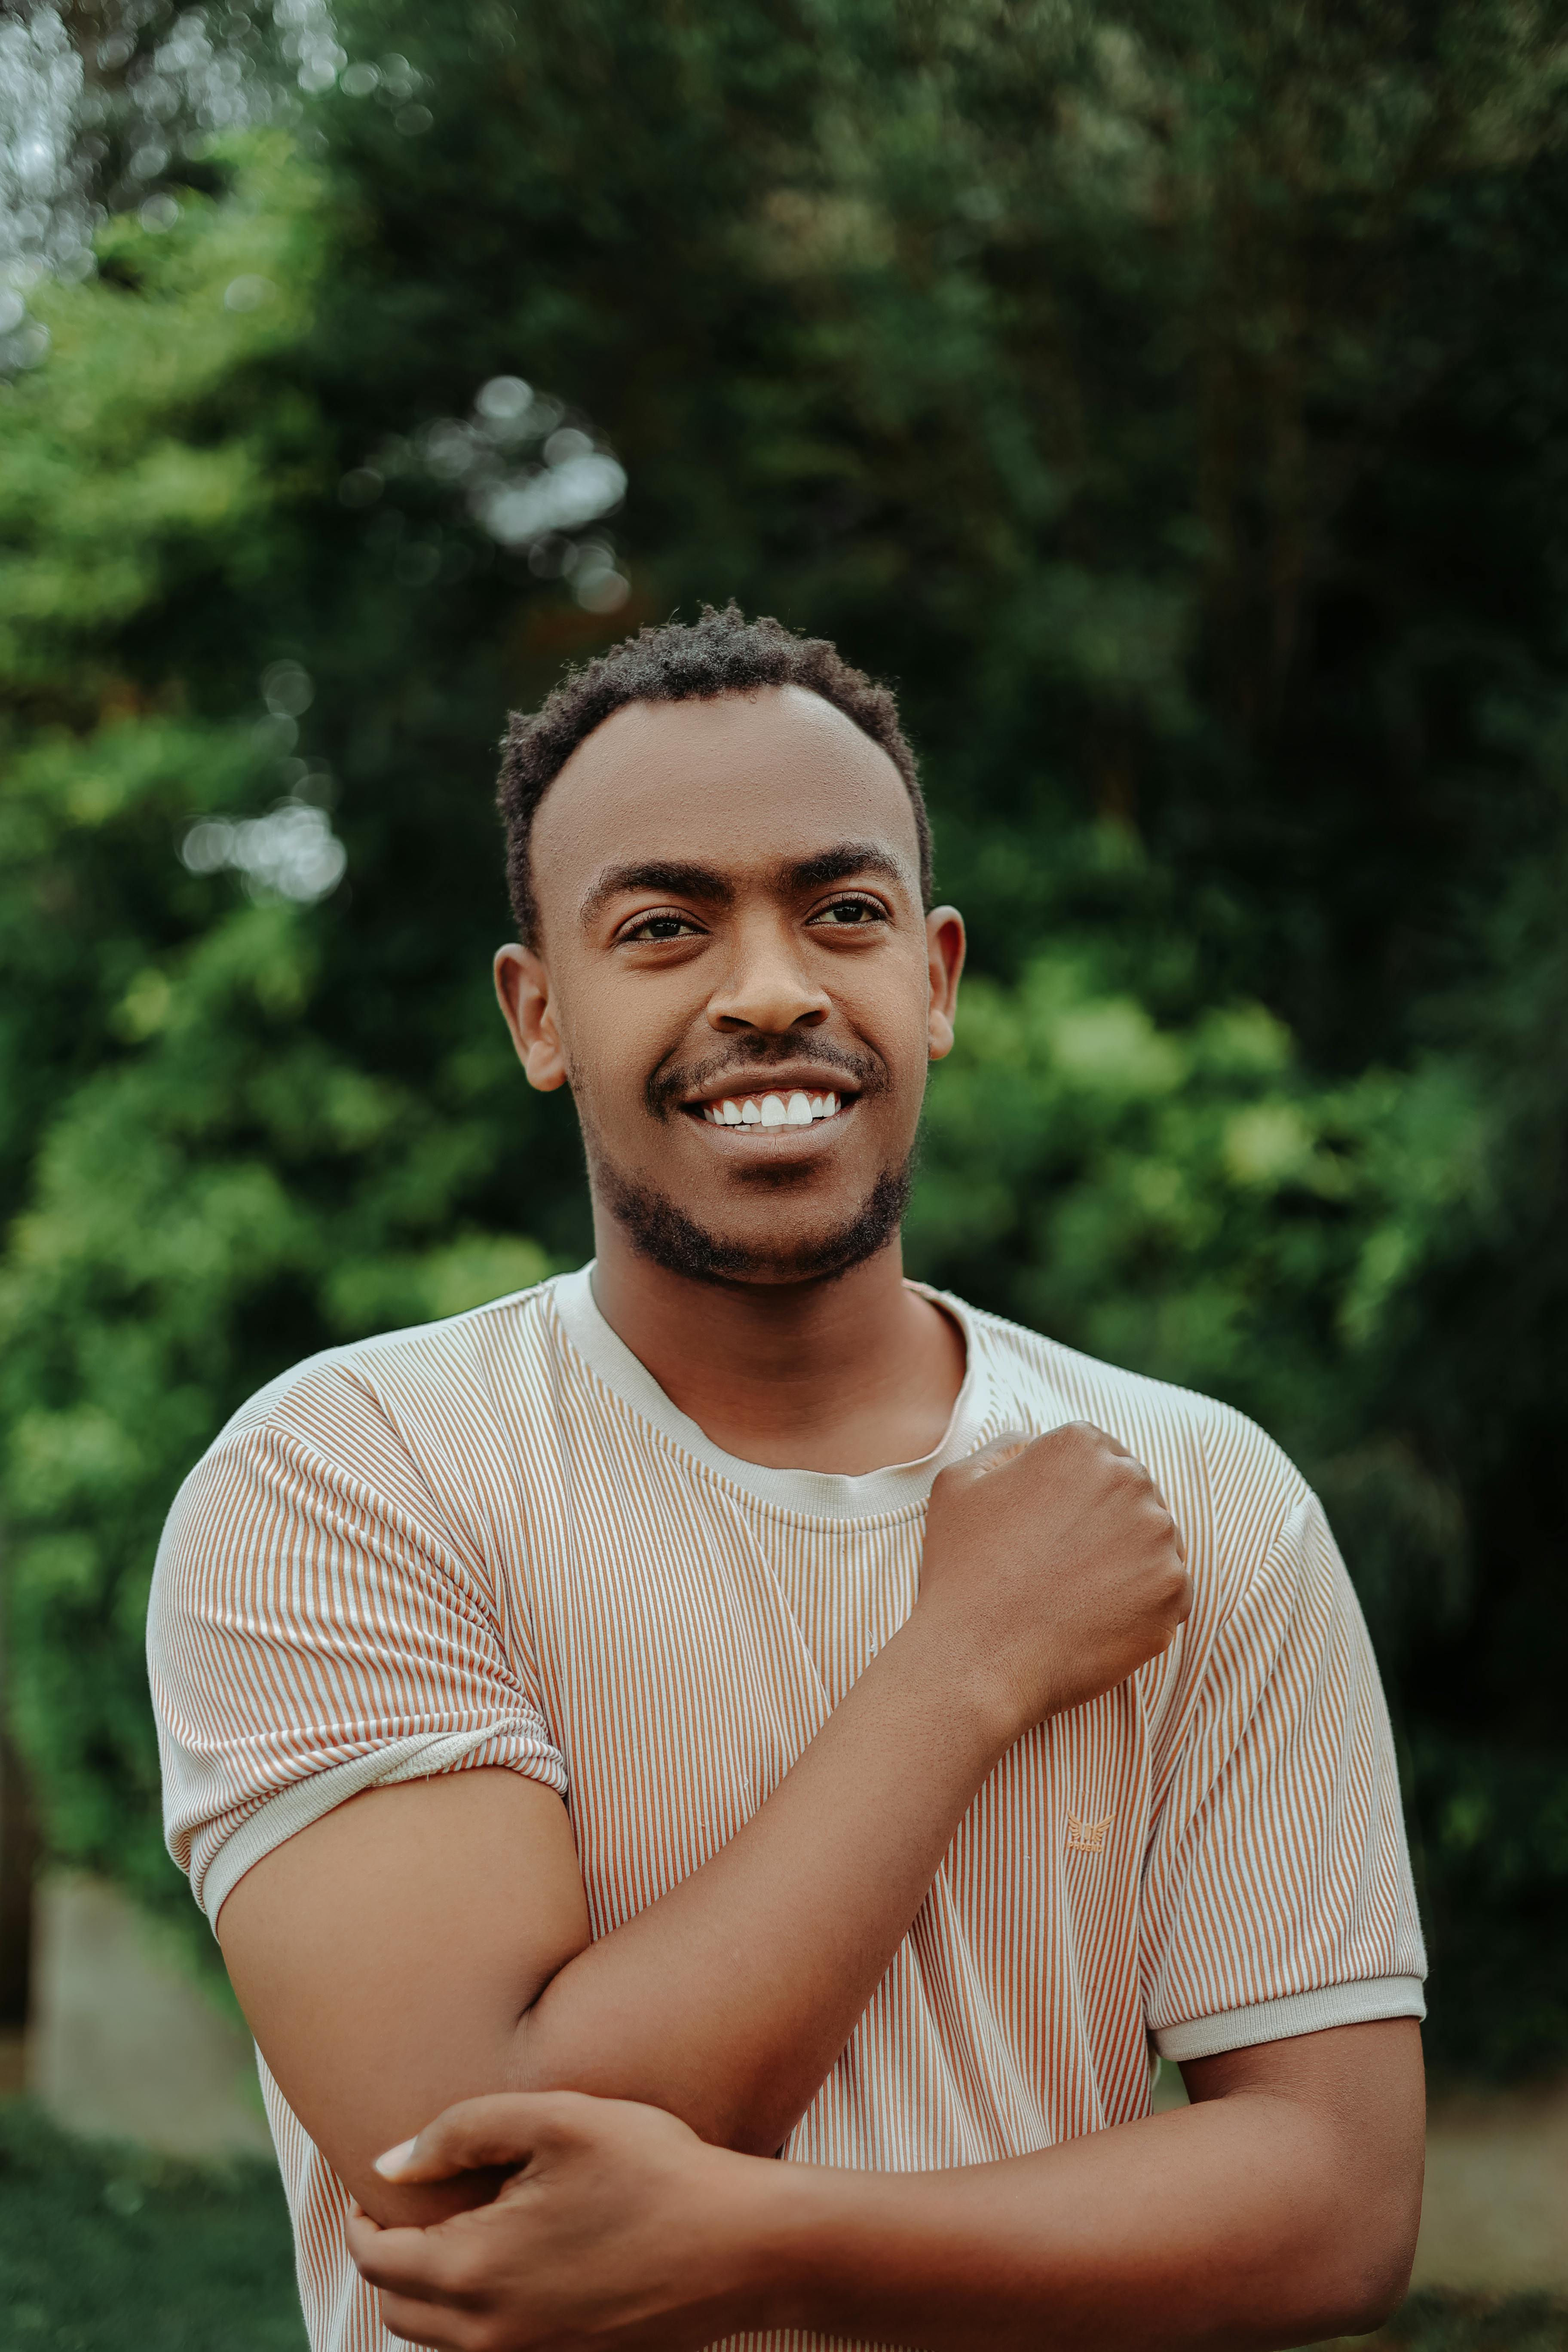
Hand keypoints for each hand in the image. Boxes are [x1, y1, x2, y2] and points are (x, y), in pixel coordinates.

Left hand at [346, 2090, 771, 2351]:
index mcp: (475, 2270)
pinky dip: (477, 2317)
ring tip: (460, 2232)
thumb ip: (461, 2132)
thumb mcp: (557, 2119)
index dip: (363, 2218)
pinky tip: (512, 2267)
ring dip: (430, 2291)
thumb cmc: (652, 2170)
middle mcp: (491, 2334)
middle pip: (397, 2309)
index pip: (375, 2259)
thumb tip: (388, 2164)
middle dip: (389, 2258)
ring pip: (439, 2340)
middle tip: (414, 2208)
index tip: (378, 2186)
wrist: (741, 2246)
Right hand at [915, 1421, 1189, 1745]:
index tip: (1055, 1526)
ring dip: (1127, 1561)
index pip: (1100, 1453)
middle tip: (1064, 1564)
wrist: (977, 1661)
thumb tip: (1033, 1440)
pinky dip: (1141, 1605)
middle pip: (1134, 1493)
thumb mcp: (958, 1484)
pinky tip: (1096, 1620)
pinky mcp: (1173, 1594)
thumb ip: (1003, 1448)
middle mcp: (1128, 1481)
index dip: (1076, 1491)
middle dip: (1107, 1522)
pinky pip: (1169, 1591)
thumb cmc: (962, 1572)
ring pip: (1155, 1541)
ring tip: (1077, 1594)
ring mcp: (1158, 1539)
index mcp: (1079, 1446)